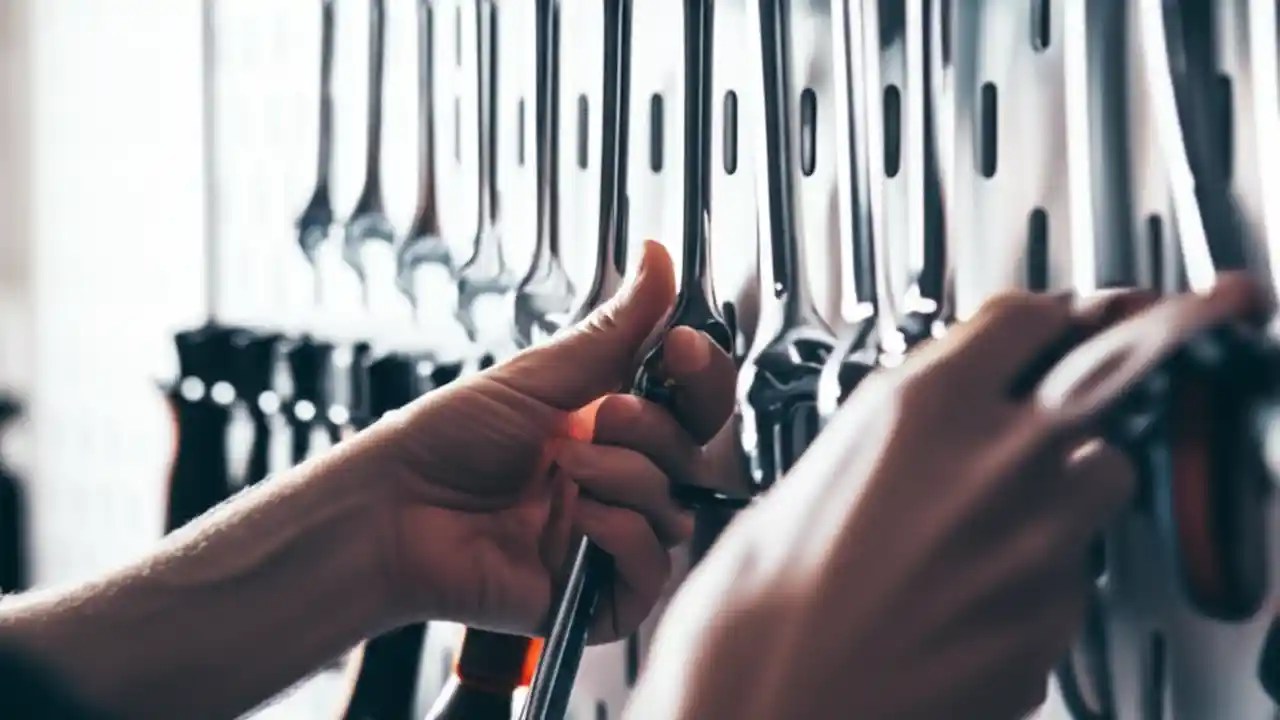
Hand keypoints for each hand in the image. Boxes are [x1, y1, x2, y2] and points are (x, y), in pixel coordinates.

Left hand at [353, 241, 735, 640]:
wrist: (393, 509)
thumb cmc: (446, 442)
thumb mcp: (540, 376)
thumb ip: (614, 327)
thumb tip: (658, 257)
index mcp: (610, 425)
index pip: (693, 403)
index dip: (701, 375)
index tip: (680, 346)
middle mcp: (617, 480)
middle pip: (693, 456)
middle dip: (653, 429)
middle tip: (602, 415)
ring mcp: (609, 536)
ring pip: (676, 509)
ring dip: (627, 479)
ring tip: (566, 468)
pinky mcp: (597, 594)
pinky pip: (652, 567)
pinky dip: (622, 533)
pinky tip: (576, 516)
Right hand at [627, 287, 1266, 719]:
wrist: (768, 715)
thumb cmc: (757, 613)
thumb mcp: (806, 477)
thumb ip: (892, 432)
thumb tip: (930, 416)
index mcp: (918, 410)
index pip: (1025, 316)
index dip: (1046, 315)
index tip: (1063, 318)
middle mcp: (994, 465)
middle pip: (1115, 372)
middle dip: (1151, 342)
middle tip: (1201, 315)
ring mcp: (1036, 548)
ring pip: (1106, 478)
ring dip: (1074, 480)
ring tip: (1005, 510)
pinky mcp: (1051, 629)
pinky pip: (1071, 575)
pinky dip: (1041, 573)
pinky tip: (972, 592)